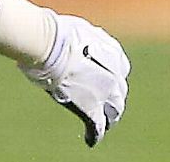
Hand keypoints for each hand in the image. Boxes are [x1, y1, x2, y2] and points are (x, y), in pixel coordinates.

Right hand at [19, 15, 130, 146]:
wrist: (49, 44)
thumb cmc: (54, 32)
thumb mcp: (74, 30)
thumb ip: (79, 40)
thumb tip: (66, 40)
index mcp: (113, 53)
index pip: (119, 68)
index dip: (111, 75)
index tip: (102, 78)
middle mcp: (116, 74)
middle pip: (119, 91)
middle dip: (113, 98)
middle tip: (103, 103)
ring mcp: (106, 93)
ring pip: (113, 110)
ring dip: (108, 116)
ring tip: (102, 122)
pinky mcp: (91, 108)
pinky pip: (97, 125)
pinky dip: (94, 134)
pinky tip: (90, 139)